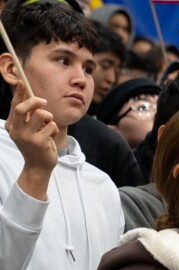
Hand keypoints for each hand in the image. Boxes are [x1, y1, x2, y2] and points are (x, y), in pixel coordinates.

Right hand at [7, 83, 57, 199]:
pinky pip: (51, 126)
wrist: (38, 166)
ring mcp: (26, 137)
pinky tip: (51, 137)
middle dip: (35, 101)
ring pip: (40, 115)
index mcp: (11, 125)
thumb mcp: (28, 130)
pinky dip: (54, 128)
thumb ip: (28, 117)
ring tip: (49, 125)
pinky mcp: (38, 142)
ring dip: (49, 117)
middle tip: (44, 102)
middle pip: (22, 108)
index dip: (19, 93)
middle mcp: (16, 130)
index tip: (23, 82)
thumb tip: (34, 99)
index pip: (14, 106)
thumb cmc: (36, 145)